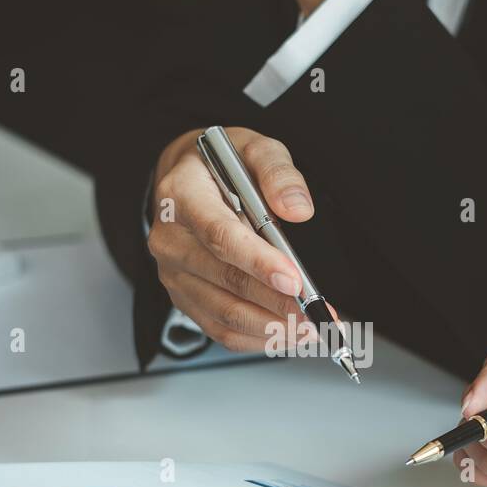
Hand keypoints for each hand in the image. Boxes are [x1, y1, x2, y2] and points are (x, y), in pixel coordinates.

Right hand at [149, 128, 318, 352]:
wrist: (183, 183)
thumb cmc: (219, 167)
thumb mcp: (252, 148)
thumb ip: (278, 172)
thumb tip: (298, 209)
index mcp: (181, 196)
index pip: (220, 235)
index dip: (258, 262)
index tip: (295, 280)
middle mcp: (170, 240)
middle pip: (227, 281)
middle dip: (277, 302)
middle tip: (316, 313)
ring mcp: (174, 274)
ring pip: (225, 314)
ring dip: (272, 326)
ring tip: (310, 328)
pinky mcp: (184, 299)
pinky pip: (221, 330)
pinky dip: (257, 338)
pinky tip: (287, 333)